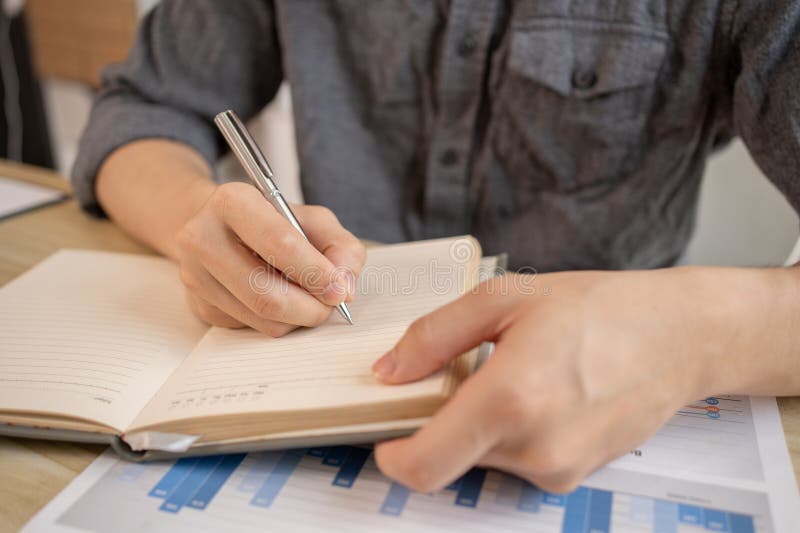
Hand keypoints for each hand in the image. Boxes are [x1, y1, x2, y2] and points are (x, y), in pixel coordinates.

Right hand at [174, 181, 365, 334]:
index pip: (279, 244)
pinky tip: (280, 298)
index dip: (316, 273)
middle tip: (330, 304)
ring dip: (298, 318)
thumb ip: (340, 247)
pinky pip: (252, 328)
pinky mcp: (199, 304)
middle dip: (310, 307)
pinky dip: (278, 321)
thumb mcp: (314, 220)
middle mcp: (203, 237)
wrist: (223, 228)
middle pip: (266, 293)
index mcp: (233, 202)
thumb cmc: (276, 222)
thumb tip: (343, 288)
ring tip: (308, 299)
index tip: (339, 290)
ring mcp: (195, 275)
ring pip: (261, 318)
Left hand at [371, 268, 729, 492]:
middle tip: (464, 376)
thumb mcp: (505, 299)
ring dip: (481, 426)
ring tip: (516, 376)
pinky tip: (541, 393)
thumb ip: (435, 336)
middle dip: (442, 423)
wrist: (680, 337)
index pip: (425, 464)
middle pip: (451, 456)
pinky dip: (512, 433)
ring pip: (484, 458)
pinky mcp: (574, 476)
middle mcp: (534, 447)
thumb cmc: (600, 308)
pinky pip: (518, 460)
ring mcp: (558, 469)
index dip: (392, 457)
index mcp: (510, 399)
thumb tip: (390, 371)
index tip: (383, 436)